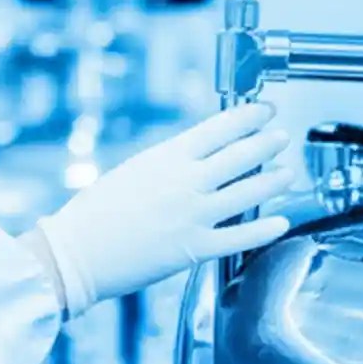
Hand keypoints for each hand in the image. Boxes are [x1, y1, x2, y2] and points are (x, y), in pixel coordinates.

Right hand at [32, 103, 292, 316]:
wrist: (76, 253)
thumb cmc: (94, 213)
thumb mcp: (133, 171)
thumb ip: (169, 164)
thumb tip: (198, 157)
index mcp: (167, 158)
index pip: (220, 128)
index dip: (249, 117)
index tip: (264, 111)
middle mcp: (186, 182)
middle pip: (241, 155)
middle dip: (267, 143)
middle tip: (281, 137)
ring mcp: (194, 215)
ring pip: (249, 191)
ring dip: (273, 180)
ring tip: (286, 173)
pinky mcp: (195, 249)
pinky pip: (241, 236)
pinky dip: (265, 229)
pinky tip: (280, 223)